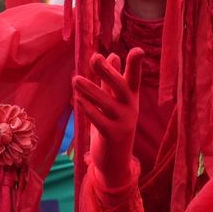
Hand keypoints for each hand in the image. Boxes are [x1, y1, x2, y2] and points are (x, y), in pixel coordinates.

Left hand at [74, 49, 144, 188]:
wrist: (115, 161)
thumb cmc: (112, 125)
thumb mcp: (113, 102)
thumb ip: (110, 81)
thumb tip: (112, 55)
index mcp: (131, 98)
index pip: (134, 78)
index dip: (136, 65)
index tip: (138, 50)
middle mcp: (131, 109)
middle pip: (122, 87)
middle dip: (109, 72)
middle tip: (95, 57)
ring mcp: (123, 123)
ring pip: (106, 103)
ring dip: (90, 90)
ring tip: (75, 79)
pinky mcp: (113, 136)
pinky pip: (99, 120)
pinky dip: (88, 109)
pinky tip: (77, 100)